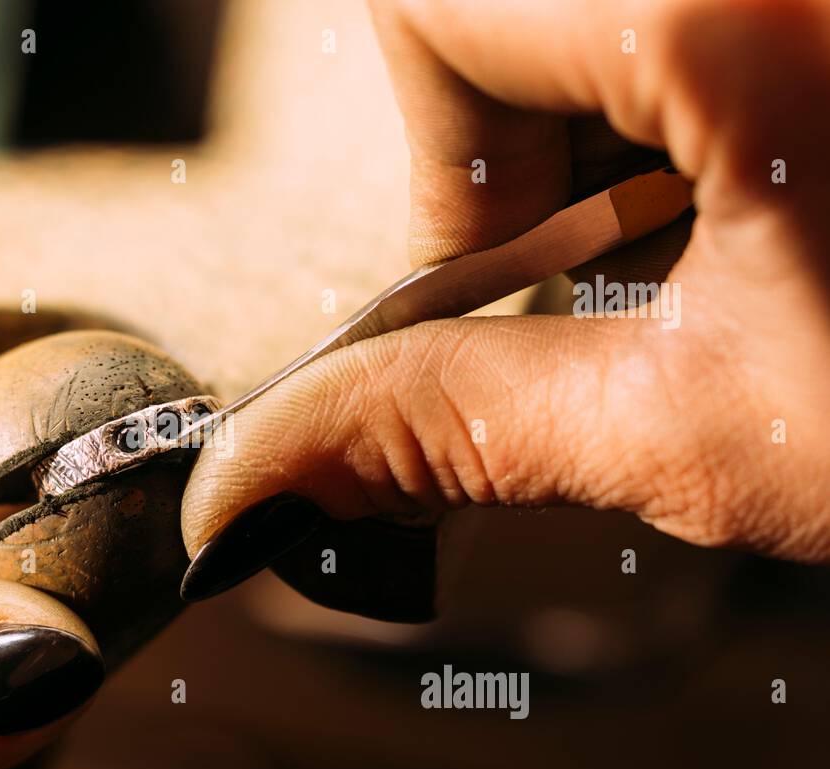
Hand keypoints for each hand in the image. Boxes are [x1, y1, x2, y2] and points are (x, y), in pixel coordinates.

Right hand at [180, 0, 829, 605]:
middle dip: (515, 129)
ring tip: (716, 223)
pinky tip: (758, 178)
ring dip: (600, 110)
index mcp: (742, 6)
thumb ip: (448, 427)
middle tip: (624, 249)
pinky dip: (672, 80)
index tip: (499, 272)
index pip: (434, 4)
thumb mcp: (703, 434)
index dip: (436, 158)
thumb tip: (261, 471)